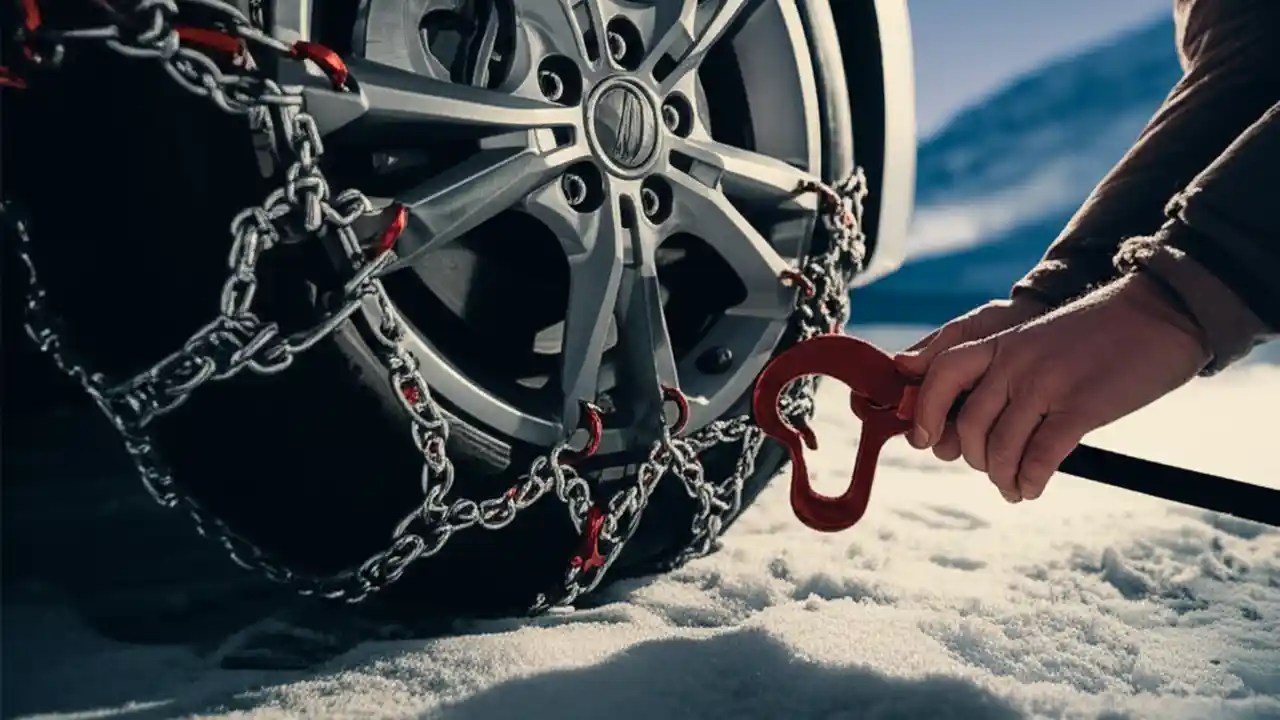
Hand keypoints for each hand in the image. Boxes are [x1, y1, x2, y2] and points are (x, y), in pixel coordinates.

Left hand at [900, 273, 1210, 502]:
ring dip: (1003, 477)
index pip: (941, 376)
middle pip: (969, 425)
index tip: (925, 440)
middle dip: (976, 459)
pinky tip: (1033, 487)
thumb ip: (1001, 366)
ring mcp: (1046, 384)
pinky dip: (1031, 480)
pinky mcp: (1081, 406)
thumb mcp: (1035, 338)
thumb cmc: (1097, 333)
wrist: (1159, 314)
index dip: (925, 412)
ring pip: (1002, 447)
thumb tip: (969, 411)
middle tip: (991, 471)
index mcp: (1000, 342)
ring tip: (1013, 487)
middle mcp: (1015, 362)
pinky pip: (1040, 456)